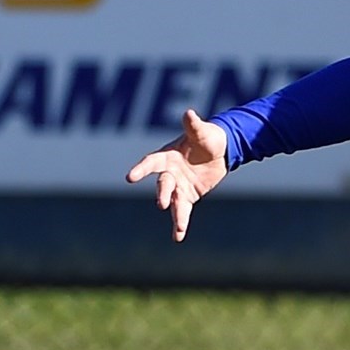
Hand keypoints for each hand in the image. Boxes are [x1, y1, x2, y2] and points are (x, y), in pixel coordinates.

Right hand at [125, 109, 229, 241]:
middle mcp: (169, 172)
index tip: (130, 177)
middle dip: (162, 193)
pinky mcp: (187, 195)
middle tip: (161, 203)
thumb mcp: (203, 132)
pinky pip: (183, 211)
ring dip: (175, 214)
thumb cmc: (208, 137)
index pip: (151, 162)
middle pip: (163, 184)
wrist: (219, 150)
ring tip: (178, 229)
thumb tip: (189, 113)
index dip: (141, 169)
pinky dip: (181, 223)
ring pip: (173, 201)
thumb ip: (194, 125)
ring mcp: (178, 185)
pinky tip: (178, 237)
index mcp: (167, 155)